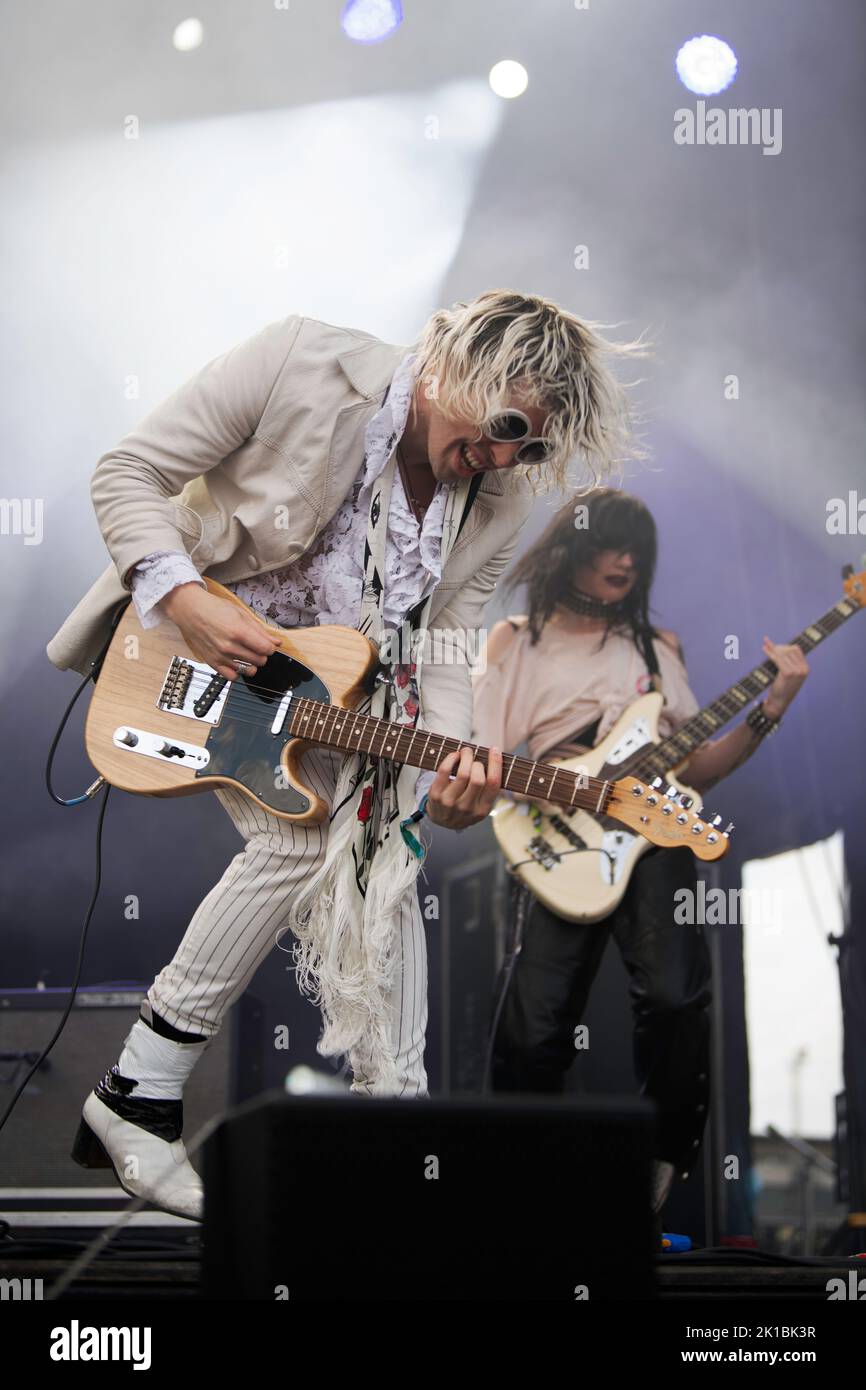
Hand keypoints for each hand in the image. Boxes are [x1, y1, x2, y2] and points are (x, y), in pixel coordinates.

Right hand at [160, 583, 281, 680]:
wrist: (190, 610)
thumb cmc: (214, 608)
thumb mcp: (241, 613)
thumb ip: (260, 630)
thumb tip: (275, 642)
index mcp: (239, 631)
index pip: (266, 649)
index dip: (270, 647)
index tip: (268, 644)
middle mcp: (229, 646)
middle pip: (260, 661)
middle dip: (262, 654)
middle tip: (256, 647)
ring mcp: (221, 656)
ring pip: (249, 670)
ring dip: (252, 664)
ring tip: (247, 654)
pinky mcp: (213, 663)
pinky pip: (232, 677)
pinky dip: (238, 672)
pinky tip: (236, 662)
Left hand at [426, 745, 504, 830]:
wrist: (443, 820)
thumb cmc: (466, 806)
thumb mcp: (481, 804)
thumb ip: (489, 787)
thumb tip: (495, 758)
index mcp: (483, 809)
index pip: (493, 784)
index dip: (495, 764)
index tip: (495, 750)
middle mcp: (467, 808)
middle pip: (478, 779)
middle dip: (478, 762)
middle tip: (474, 756)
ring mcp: (450, 803)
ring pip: (462, 774)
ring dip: (466, 757)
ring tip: (466, 752)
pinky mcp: (436, 795)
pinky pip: (444, 771)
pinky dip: (451, 758)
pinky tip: (454, 756)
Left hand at [762, 636, 808, 718]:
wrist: (779, 703)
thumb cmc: (782, 689)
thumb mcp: (789, 675)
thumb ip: (788, 662)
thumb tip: (777, 646)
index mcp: (805, 668)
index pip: (796, 649)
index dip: (785, 646)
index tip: (775, 647)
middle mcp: (803, 669)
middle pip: (790, 649)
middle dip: (778, 648)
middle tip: (769, 649)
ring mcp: (796, 671)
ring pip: (783, 653)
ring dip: (773, 649)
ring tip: (765, 648)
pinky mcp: (787, 673)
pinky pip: (777, 659)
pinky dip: (770, 653)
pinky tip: (764, 649)